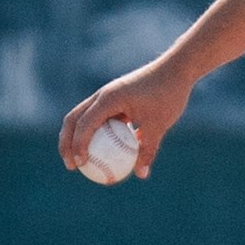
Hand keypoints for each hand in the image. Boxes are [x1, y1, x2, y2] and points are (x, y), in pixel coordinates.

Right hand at [59, 61, 193, 179]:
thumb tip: (141, 175)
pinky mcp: (116, 98)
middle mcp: (103, 95)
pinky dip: (96, 133)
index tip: (81, 165)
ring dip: (78, 138)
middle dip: (67, 143)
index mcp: (108, 98)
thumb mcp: (159, 125)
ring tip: (81, 162)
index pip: (84, 124)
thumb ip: (148, 149)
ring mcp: (108, 95)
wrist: (177, 69)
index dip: (78, 146)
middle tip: (72, 166)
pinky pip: (100, 118)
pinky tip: (104, 152)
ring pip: (84, 117)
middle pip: (74, 120)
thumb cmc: (168, 94)